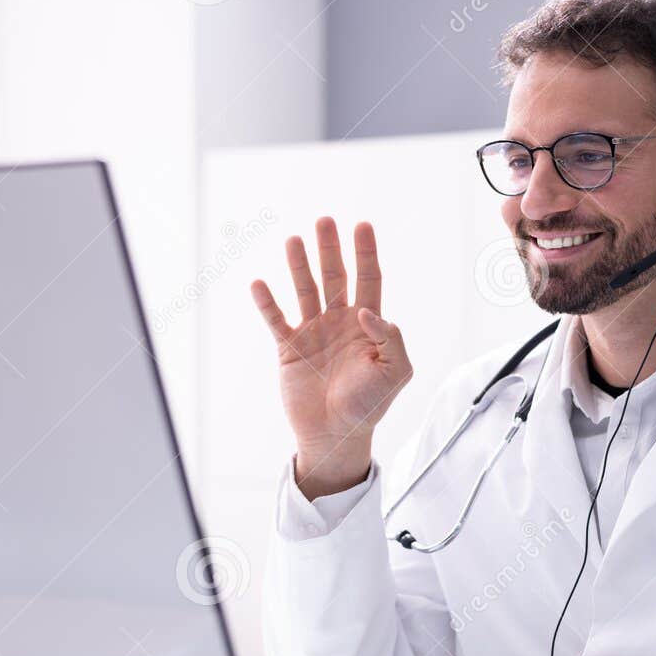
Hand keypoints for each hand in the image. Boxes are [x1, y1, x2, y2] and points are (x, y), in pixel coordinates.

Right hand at [251, 218, 412, 497]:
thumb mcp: (395, 372)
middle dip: (330, 248)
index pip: (368, 280)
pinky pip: (276, 320)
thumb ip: (390, 338)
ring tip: (294, 240)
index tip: (362, 226)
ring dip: (299, 265)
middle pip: (335, 276)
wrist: (337, 435)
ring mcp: (313, 333)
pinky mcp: (289, 349)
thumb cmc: (370, 405)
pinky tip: (260, 284)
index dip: (366, 253)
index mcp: (367, 325)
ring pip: (305, 290)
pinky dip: (267, 303)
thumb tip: (366, 310)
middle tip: (325, 221)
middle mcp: (338, 322)